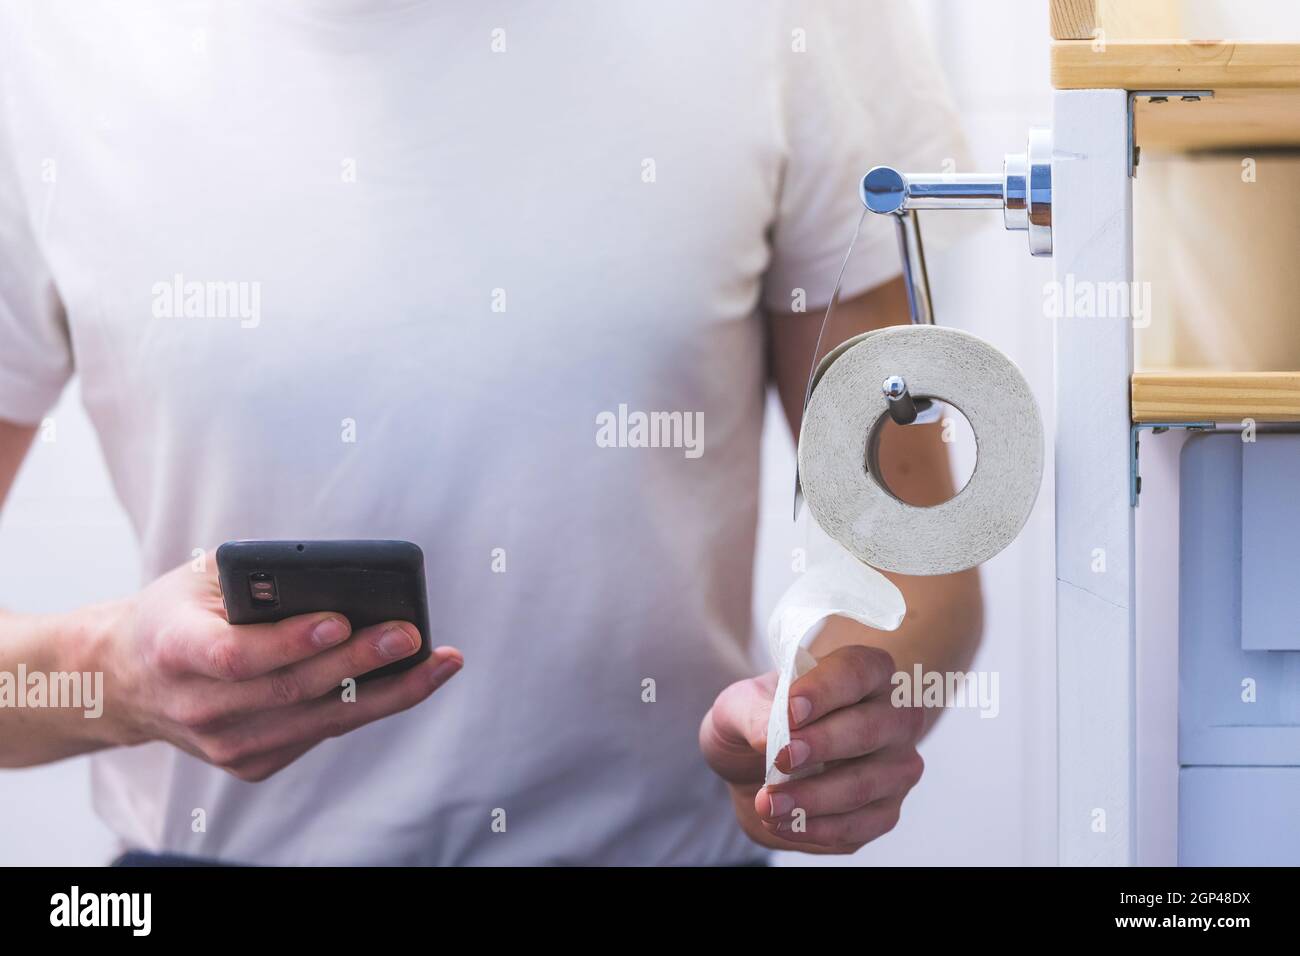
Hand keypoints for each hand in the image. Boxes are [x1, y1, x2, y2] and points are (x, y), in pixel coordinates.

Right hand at [86, 557, 461, 780]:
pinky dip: (370, 708)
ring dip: (388, 693)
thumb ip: (258, 576)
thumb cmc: (176, 615)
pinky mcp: (251, 764)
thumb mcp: (197, 579)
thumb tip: (340, 576)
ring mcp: (225, 745)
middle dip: (360, 661)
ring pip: (318, 720)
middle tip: (411, 634)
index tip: (340, 619)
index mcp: (174, 650)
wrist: (128, 682)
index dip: (289, 641)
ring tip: (439, 663)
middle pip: (290, 690)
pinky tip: (411, 682)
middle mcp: (197, 706)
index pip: (235, 655)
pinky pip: (321, 733)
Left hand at [699, 645, 923, 853]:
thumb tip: (769, 737)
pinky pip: (861, 825)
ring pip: (866, 783)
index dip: (826, 690)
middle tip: (781, 758)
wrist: (756, 766)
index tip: (791, 711)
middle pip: (872, 728)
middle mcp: (893, 716)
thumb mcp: (739, 706)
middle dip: (825, 744)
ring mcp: (895, 766)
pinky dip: (818, 828)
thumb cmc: (759, 719)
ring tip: (768, 804)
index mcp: (865, 671)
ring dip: (815, 797)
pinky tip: (784, 823)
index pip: (857, 670)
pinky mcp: (884, 811)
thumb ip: (751, 713)